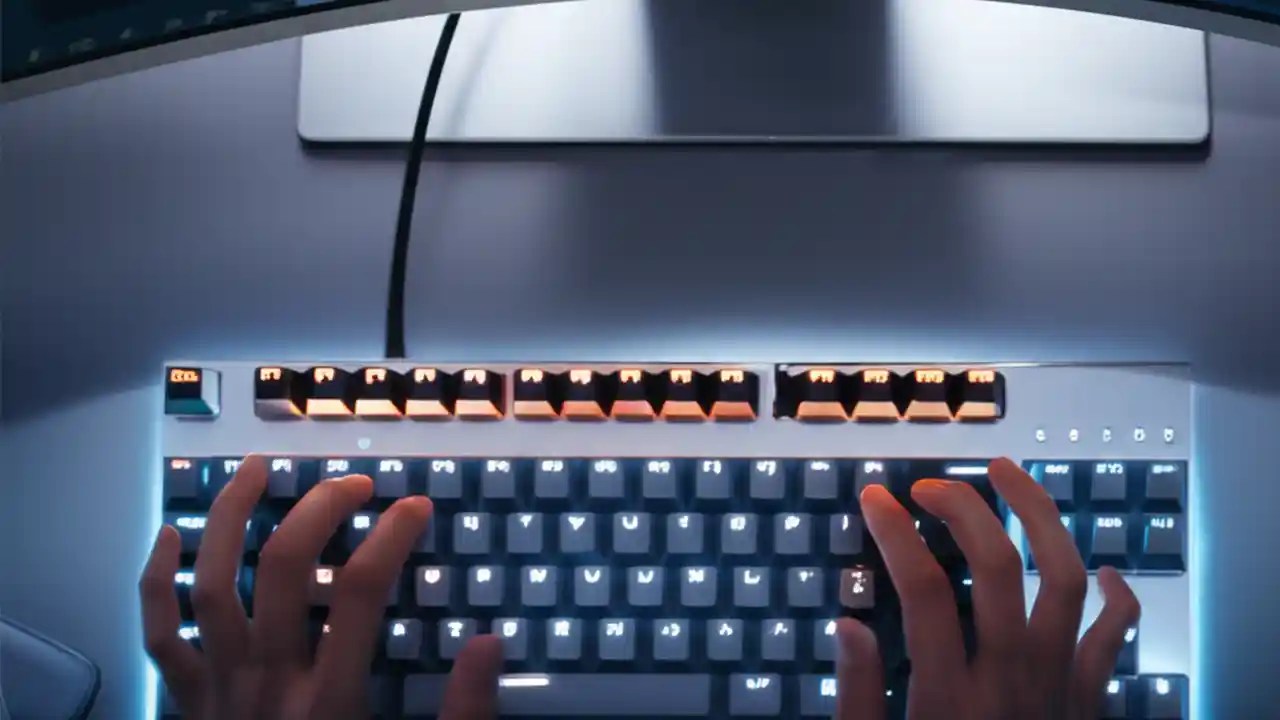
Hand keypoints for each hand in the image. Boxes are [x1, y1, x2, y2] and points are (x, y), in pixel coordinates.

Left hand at [140, 454, 501, 718]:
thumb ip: (461, 714)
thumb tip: (491, 644)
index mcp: (329, 703)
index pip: (357, 593)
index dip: (390, 538)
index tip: (416, 507)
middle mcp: (266, 686)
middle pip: (280, 571)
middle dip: (317, 511)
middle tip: (353, 483)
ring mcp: (218, 691)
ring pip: (209, 586)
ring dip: (228, 519)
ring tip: (256, 470)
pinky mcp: (187, 703)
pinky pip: (159, 634)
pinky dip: (157, 580)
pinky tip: (172, 535)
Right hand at [831, 457, 1140, 718]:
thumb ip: (858, 696)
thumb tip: (848, 625)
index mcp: (950, 695)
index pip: (922, 588)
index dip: (895, 531)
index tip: (874, 498)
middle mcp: (1011, 678)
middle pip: (999, 566)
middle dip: (964, 508)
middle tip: (931, 485)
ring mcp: (1060, 685)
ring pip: (1065, 578)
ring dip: (1041, 516)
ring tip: (1009, 476)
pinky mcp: (1091, 699)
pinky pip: (1114, 632)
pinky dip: (1112, 593)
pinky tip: (1095, 568)